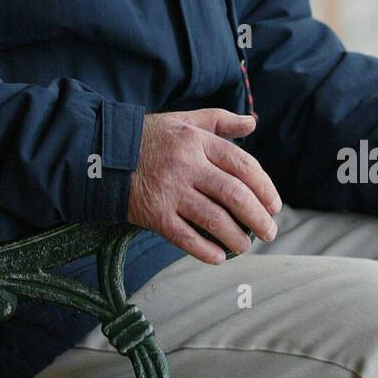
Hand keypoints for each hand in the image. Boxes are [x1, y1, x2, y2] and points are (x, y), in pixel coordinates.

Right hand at [126, 108, 281, 263]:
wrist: (102, 154)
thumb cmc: (149, 138)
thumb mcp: (184, 121)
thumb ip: (220, 121)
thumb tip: (253, 123)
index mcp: (197, 141)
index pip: (242, 165)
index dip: (264, 187)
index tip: (275, 205)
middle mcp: (186, 165)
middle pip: (234, 194)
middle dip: (258, 217)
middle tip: (270, 232)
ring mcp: (170, 191)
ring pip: (213, 219)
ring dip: (236, 237)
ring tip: (246, 246)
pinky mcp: (154, 214)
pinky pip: (185, 237)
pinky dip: (205, 250)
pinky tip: (218, 257)